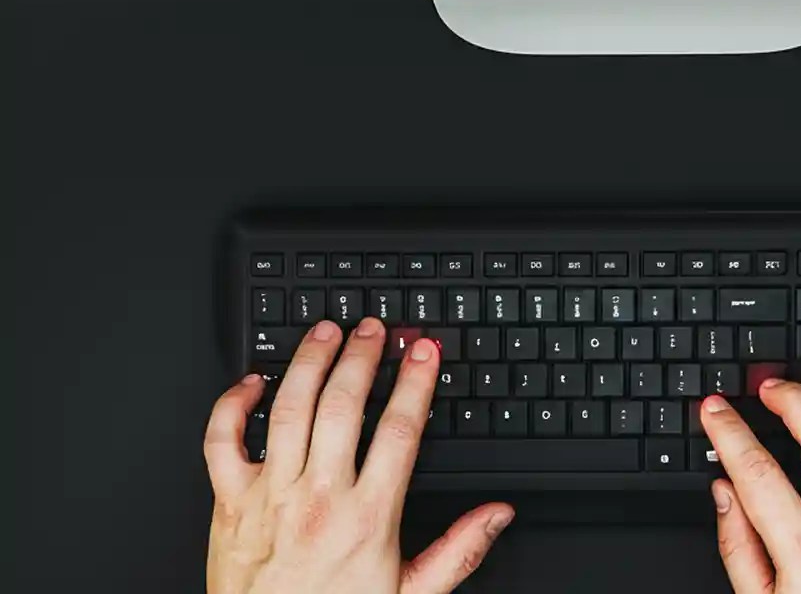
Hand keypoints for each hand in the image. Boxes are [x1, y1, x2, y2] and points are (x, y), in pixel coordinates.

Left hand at [203, 318, 513, 593]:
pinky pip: (222, 441)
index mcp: (368, 517)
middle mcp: (319, 498)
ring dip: (309, 362)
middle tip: (374, 329)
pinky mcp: (229, 503)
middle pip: (344, 405)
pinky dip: (232, 404)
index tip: (423, 352)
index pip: (399, 430)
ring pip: (289, 409)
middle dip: (363, 357)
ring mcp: (270, 496)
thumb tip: (498, 515)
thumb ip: (458, 551)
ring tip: (326, 333)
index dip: (416, 382)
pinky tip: (253, 381)